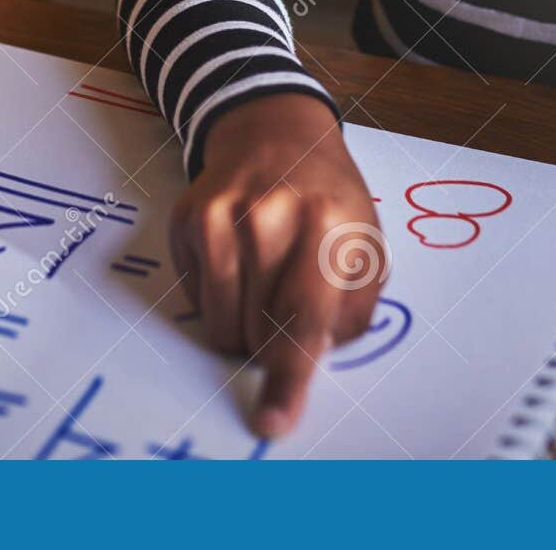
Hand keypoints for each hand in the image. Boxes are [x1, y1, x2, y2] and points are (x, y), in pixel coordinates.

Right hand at [170, 93, 384, 438]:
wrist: (278, 134)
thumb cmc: (329, 202)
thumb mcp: (366, 247)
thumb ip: (352, 311)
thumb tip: (314, 356)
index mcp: (329, 224)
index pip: (305, 318)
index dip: (289, 378)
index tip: (274, 421)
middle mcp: (270, 216)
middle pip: (259, 334)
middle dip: (276, 344)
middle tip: (289, 303)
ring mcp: (223, 214)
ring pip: (222, 327)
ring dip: (245, 328)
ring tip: (265, 281)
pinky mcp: (190, 217)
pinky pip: (197, 302)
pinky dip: (219, 300)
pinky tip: (238, 260)